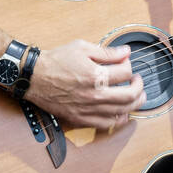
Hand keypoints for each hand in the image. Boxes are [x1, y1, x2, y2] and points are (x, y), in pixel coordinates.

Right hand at [27, 40, 143, 129]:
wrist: (34, 77)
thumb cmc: (55, 61)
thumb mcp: (82, 48)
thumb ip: (107, 52)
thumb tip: (126, 52)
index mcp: (96, 75)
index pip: (126, 72)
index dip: (130, 66)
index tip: (127, 63)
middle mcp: (94, 95)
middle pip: (130, 95)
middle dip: (139, 87)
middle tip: (138, 82)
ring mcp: (88, 109)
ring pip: (121, 112)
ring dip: (134, 104)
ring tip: (136, 97)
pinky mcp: (81, 118)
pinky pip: (107, 124)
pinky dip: (118, 119)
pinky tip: (122, 113)